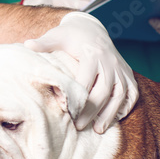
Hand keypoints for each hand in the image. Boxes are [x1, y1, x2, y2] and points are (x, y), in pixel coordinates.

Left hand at [24, 12, 137, 133]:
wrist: (92, 28)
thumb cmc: (70, 35)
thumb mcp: (57, 36)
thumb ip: (44, 43)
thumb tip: (27, 44)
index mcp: (91, 54)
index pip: (86, 79)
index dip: (78, 97)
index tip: (67, 112)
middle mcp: (109, 61)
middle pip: (104, 90)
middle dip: (92, 110)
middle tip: (79, 126)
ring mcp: (120, 68)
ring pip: (121, 94)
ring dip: (110, 113)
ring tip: (98, 130)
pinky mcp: (127, 73)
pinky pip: (132, 92)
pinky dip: (126, 107)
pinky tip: (115, 119)